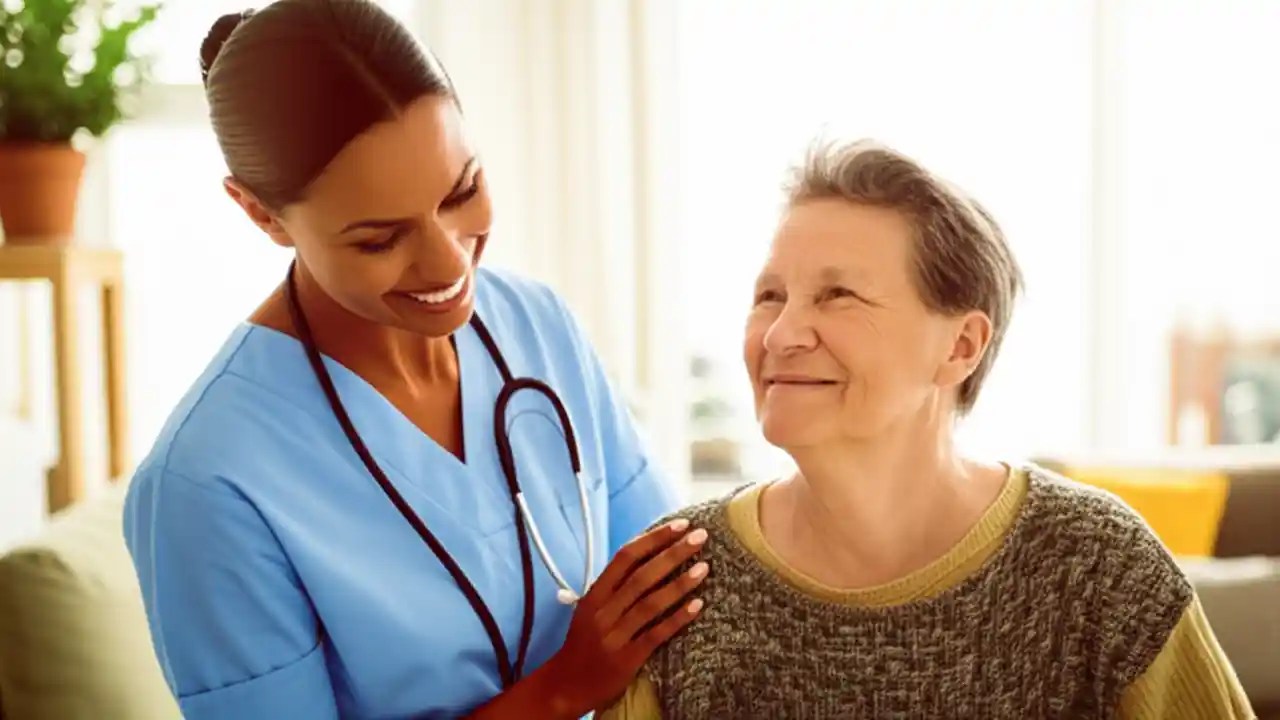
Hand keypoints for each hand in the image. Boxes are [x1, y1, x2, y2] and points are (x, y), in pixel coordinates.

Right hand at [546, 518, 709, 715]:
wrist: (565, 686)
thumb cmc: (583, 643)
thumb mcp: (589, 609)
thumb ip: (613, 587)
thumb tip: (648, 557)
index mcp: (594, 594)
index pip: (625, 557)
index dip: (653, 539)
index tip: (679, 525)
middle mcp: (603, 611)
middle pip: (642, 575)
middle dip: (673, 553)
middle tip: (700, 537)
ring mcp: (614, 635)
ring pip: (651, 603)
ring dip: (680, 583)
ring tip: (704, 567)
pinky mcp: (627, 659)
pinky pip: (656, 634)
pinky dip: (677, 619)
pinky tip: (697, 606)